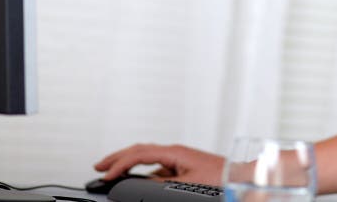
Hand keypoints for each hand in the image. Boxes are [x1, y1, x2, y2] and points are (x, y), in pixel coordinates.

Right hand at [94, 144, 224, 184]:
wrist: (238, 176)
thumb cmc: (219, 177)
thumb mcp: (186, 183)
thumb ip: (160, 185)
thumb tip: (139, 184)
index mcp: (174, 152)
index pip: (140, 154)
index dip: (120, 164)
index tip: (105, 175)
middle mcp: (174, 152)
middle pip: (140, 150)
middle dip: (118, 157)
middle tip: (99, 166)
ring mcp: (177, 158)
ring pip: (146, 158)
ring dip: (128, 164)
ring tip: (112, 171)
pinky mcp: (181, 166)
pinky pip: (156, 167)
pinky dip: (142, 172)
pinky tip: (137, 180)